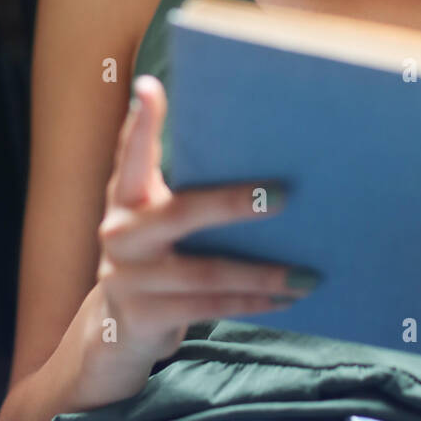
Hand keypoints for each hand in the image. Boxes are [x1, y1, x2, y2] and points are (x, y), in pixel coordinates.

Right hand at [93, 75, 308, 369]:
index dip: (141, 121)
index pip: (132, 153)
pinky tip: (286, 298)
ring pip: (205, 273)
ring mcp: (126, 277)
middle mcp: (120, 232)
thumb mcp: (157, 220)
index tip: (150, 88)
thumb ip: (188, 190)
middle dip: (235, 203)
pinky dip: (252, 303)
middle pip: (182, 213)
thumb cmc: (155, 259)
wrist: (114, 333)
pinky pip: (208, 308)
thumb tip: (265, 160)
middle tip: (286, 196)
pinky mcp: (142, 316)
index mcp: (126, 197)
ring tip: (307, 274)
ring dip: (262, 273)